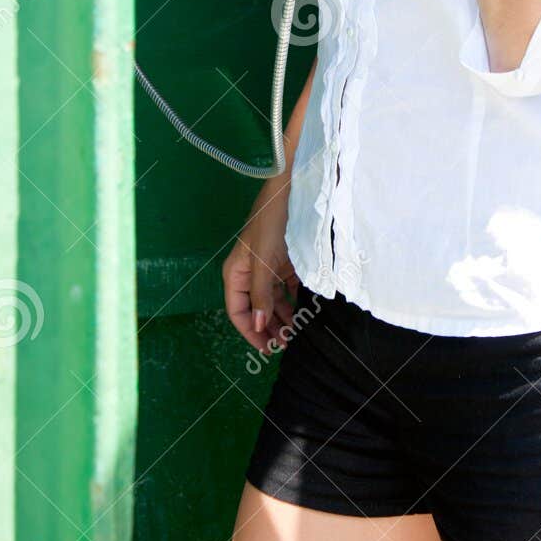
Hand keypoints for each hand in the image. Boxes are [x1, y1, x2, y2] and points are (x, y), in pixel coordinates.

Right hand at [222, 179, 300, 354]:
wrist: (292, 191)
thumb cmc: (272, 223)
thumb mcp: (263, 260)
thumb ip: (261, 293)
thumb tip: (258, 325)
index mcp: (236, 273)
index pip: (238, 311)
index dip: (250, 332)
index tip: (267, 349)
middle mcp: (250, 273)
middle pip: (256, 309)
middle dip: (268, 328)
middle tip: (286, 345)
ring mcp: (268, 268)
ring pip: (272, 301)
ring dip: (282, 318)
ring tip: (296, 333)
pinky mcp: (285, 262)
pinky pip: (287, 289)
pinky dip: (293, 302)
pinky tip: (303, 312)